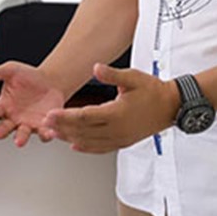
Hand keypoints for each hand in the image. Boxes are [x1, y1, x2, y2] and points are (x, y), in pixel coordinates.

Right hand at [0, 62, 65, 147]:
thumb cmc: (28, 77)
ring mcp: (28, 124)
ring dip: (21, 138)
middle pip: (5, 127)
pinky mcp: (44, 127)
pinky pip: (44, 133)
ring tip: (19, 141)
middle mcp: (14, 118)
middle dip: (0, 131)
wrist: (50, 81)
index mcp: (4, 105)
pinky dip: (46, 135)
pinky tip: (48, 133)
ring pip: (23, 134)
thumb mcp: (10, 71)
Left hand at [43, 64, 179, 153]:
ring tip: (54, 134)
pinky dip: (86, 147)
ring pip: (90, 142)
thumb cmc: (154, 91)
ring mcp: (120, 138)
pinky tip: (75, 145)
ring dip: (70, 138)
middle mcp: (117, 129)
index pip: (85, 117)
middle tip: (45, 125)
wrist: (171, 107)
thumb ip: (112, 74)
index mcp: (117, 113)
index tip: (51, 115)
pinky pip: (101, 148)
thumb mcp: (133, 77)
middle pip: (83, 131)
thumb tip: (96, 68)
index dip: (66, 116)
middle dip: (62, 128)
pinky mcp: (123, 142)